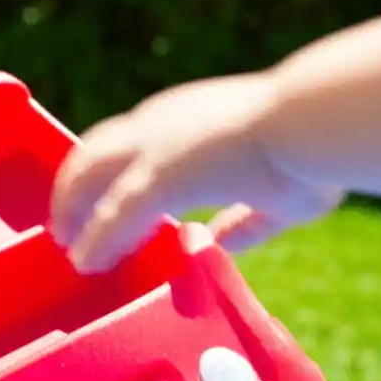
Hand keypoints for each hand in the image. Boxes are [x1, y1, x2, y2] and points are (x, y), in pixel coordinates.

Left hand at [50, 72, 343, 271]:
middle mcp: (162, 124)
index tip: (103, 204)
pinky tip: (87, 262)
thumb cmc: (310, 151)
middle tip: (66, 227)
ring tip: (69, 248)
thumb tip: (220, 241)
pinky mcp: (159, 177)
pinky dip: (96, 240)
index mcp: (188, 119)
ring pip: (90, 180)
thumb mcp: (275, 193)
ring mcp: (155, 148)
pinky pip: (113, 216)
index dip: (111, 175)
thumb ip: (244, 221)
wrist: (314, 125)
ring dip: (74, 215)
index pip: (131, 142)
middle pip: (94, 154)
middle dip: (75, 192)